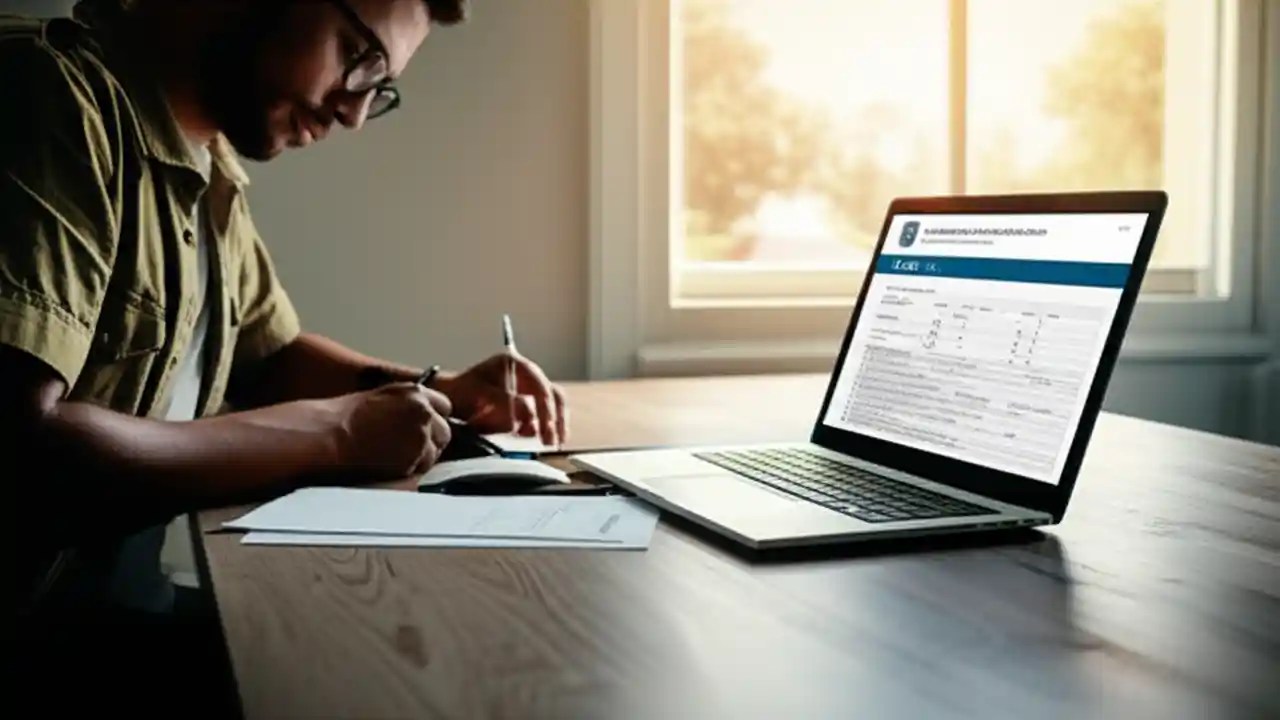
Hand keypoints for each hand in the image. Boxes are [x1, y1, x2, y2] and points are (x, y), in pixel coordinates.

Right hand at [329, 383, 452, 476]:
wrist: (328, 436)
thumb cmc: (345, 417)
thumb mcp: (382, 398)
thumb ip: (409, 406)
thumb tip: (426, 418)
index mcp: (415, 392)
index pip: (444, 406)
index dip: (433, 420)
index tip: (422, 428)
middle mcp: (423, 411)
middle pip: (444, 432)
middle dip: (431, 440)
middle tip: (406, 446)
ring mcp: (421, 436)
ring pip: (435, 452)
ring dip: (420, 457)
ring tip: (393, 456)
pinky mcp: (414, 458)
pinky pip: (421, 468)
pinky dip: (409, 469)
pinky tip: (388, 464)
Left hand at [436, 352, 568, 446]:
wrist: (450, 400)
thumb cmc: (461, 393)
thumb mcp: (478, 394)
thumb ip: (504, 402)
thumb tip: (528, 415)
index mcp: (514, 363)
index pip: (538, 384)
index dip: (544, 407)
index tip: (544, 427)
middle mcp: (526, 373)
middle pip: (551, 394)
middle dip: (553, 418)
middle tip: (551, 440)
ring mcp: (528, 388)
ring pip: (553, 404)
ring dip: (555, 424)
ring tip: (552, 443)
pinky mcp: (528, 403)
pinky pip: (544, 414)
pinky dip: (546, 427)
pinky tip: (542, 440)